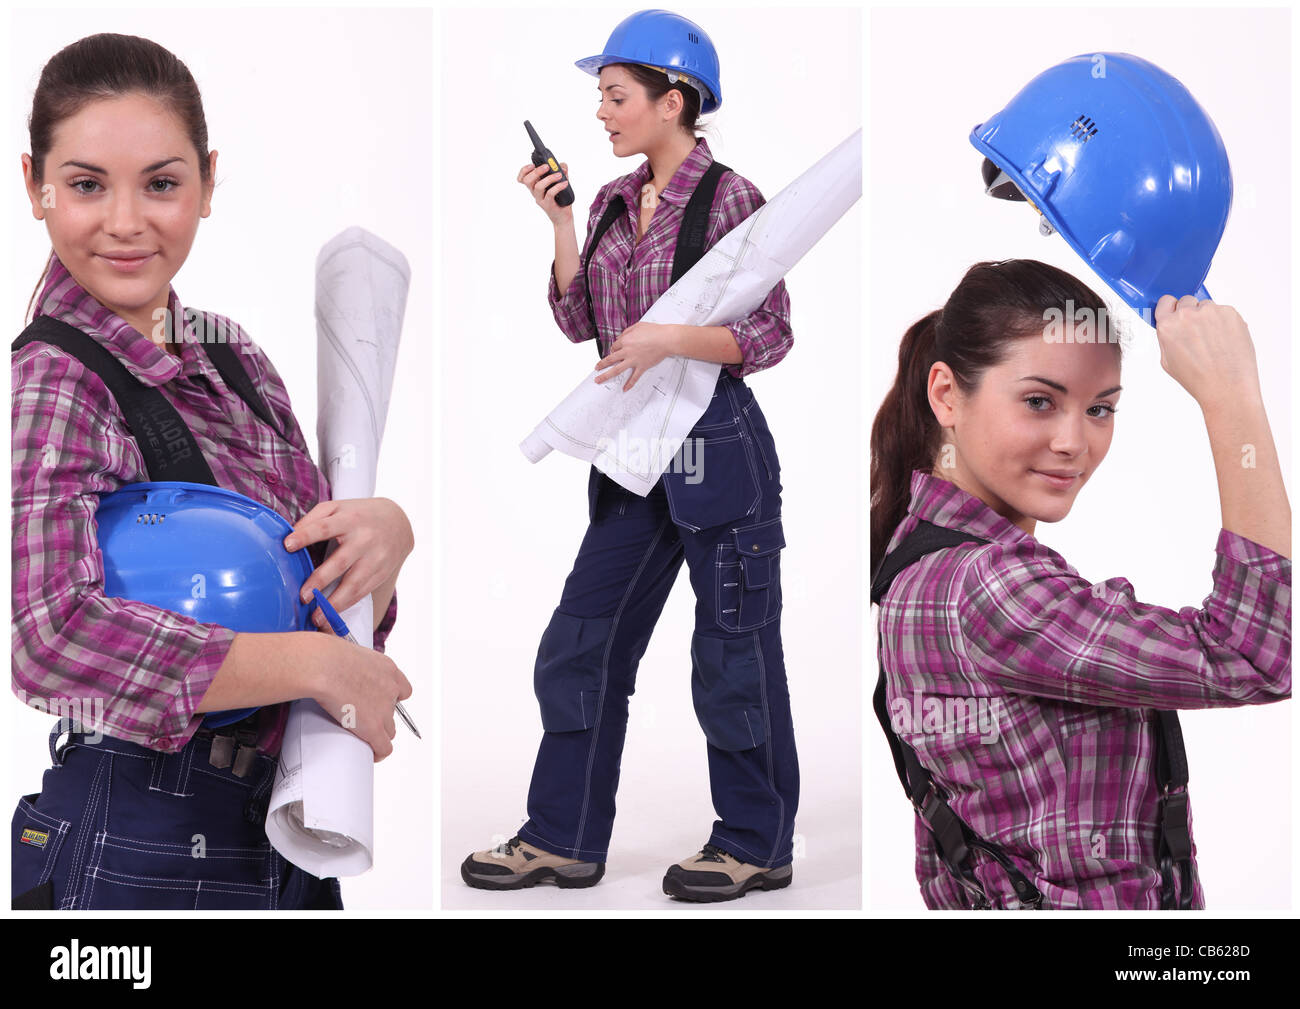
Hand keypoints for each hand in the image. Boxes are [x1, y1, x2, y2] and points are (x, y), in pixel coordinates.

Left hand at [284, 497, 412, 624]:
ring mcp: (375, 558)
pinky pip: (363, 592)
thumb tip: (289, 537)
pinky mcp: (381, 573)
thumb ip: (314, 519)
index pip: (325, 527)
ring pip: (354, 584)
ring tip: (316, 617)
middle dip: (321, 580)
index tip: (287, 545)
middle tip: (303, 597)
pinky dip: (346, 605)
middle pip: (341, 561)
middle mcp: (364, 539)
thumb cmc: (359, 515)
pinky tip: (331, 614)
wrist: (398, 523)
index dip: (306, 535)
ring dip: (334, 603)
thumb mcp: (338, 508)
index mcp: (350, 519)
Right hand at [313, 636, 411, 761]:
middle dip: (381, 716)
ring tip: (363, 736)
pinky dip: (378, 753)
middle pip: (394, 711)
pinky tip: (371, 754)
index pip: (401, 689)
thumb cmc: (325, 655)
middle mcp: (391, 689)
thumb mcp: (345, 651)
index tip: (377, 702)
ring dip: (378, 733)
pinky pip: (384, 748)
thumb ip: (348, 661)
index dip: (390, 697)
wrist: (323, 666)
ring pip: (389, 730)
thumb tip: (333, 659)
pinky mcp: (374, 728)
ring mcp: (384, 710)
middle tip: (362, 719)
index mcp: (387, 669)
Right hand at [517, 161, 572, 225]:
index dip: (524, 170)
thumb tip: (562, 165)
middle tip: (547, 167)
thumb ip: (561, 172)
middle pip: (527, 181)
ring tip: (559, 175)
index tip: (532, 165)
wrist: (563, 217)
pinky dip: (558, 186)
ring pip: (538, 187)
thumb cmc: (560, 199)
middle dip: (536, 172)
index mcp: (535, 186)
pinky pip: (550, 194)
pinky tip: (565, 183)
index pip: (522, 178)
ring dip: (549, 178)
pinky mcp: (547, 205)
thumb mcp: (560, 182)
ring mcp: (540, 199)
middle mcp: (535, 192)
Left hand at [595, 322, 676, 390]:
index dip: (612, 349)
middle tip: (596, 368)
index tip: (612, 352)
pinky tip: (625, 389)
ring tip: (599, 379)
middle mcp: (627, 351)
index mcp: (625, 341)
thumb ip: (627, 331)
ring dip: (606, 375)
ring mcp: (633, 360)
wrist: (666, 339)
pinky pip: (634, 377)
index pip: (614, 347)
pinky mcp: (642, 367)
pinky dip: (629, 384)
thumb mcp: (638, 325)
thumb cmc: (654, 331)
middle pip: (610, 359)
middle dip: (601, 364)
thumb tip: (622, 337)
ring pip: (617, 370)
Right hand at [1153, 295, 1260, 411]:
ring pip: (1207, 307)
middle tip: (1197, 333)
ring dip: (1209, 318)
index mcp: (1168, 326)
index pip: (1165, 301)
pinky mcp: (1231, 313)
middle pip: (1187, 301)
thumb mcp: (1168, 361)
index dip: (1170, 309)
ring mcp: (1211, 312)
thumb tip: (1171, 326)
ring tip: (1213, 342)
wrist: (1227, 387)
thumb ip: (1167, 338)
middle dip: (1190, 314)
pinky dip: (1225, 323)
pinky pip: (1224, 312)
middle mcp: (1188, 315)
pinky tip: (1225, 341)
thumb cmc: (1199, 379)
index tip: (1174, 313)